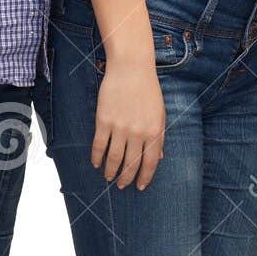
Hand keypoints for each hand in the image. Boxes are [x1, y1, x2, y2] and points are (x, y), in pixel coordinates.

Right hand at [92, 56, 166, 190]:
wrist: (131, 68)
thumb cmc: (148, 90)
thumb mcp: (160, 113)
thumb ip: (159, 136)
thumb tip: (159, 157)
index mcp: (155, 131)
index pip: (150, 162)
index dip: (145, 177)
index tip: (140, 187)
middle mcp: (138, 133)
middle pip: (131, 164)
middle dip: (126, 178)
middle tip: (121, 185)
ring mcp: (120, 128)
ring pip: (113, 158)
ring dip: (110, 171)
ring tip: (108, 177)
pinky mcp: (103, 121)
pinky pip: (99, 146)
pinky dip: (97, 158)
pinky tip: (96, 164)